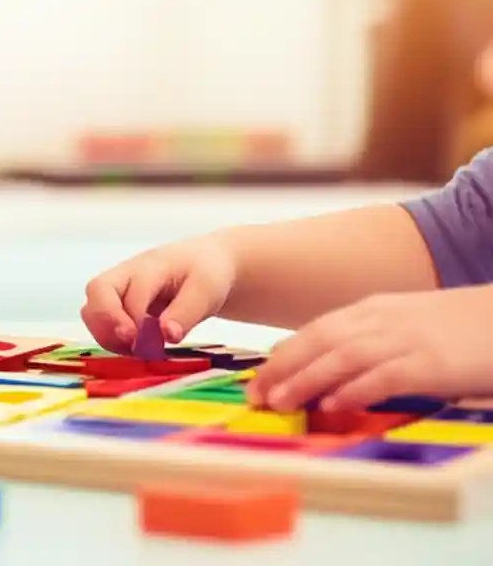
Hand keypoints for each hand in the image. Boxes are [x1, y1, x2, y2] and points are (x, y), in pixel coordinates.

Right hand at [80, 235, 236, 353]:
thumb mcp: (207, 291)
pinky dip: (110, 339)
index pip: (130, 291)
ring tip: (135, 351)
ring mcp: (119, 289)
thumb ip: (187, 312)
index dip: (134, 319)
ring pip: (93, 309)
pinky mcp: (118, 304)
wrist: (207, 263)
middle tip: (131, 346)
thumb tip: (167, 335)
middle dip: (106, 322)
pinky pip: (101, 322)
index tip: (147, 345)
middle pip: (96, 291)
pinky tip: (134, 349)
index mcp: (150, 267)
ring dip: (106, 334)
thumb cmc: (207, 274)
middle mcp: (127, 275)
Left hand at [246, 286, 492, 411]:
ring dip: (306, 380)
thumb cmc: (460, 327)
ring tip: (280, 402)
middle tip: (255, 395)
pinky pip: (385, 376)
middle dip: (282, 368)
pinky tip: (333, 405)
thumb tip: (327, 368)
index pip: (316, 330)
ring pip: (342, 357)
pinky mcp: (431, 362)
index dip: (283, 355)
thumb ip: (368, 339)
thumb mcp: (406, 324)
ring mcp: (407, 340)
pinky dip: (356, 389)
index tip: (258, 379)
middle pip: (319, 341)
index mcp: (374, 310)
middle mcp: (383, 320)